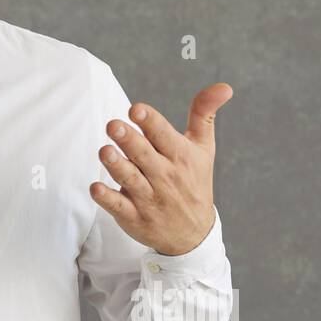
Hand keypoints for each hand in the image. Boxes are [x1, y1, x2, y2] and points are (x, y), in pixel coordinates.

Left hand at [89, 83, 232, 255]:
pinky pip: (119, 207)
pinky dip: (107, 198)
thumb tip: (224, 86)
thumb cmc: (194, 181)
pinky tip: (95, 188)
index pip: (163, 135)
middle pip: (143, 155)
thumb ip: (204, 114)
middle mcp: (165, 176)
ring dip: (116, 166)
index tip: (136, 108)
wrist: (193, 234)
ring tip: (105, 151)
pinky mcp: (134, 216)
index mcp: (180, 156)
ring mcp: (149, 197)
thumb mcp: (203, 148)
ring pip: (130, 179)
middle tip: (113, 125)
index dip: (150, 121)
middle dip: (129, 140)